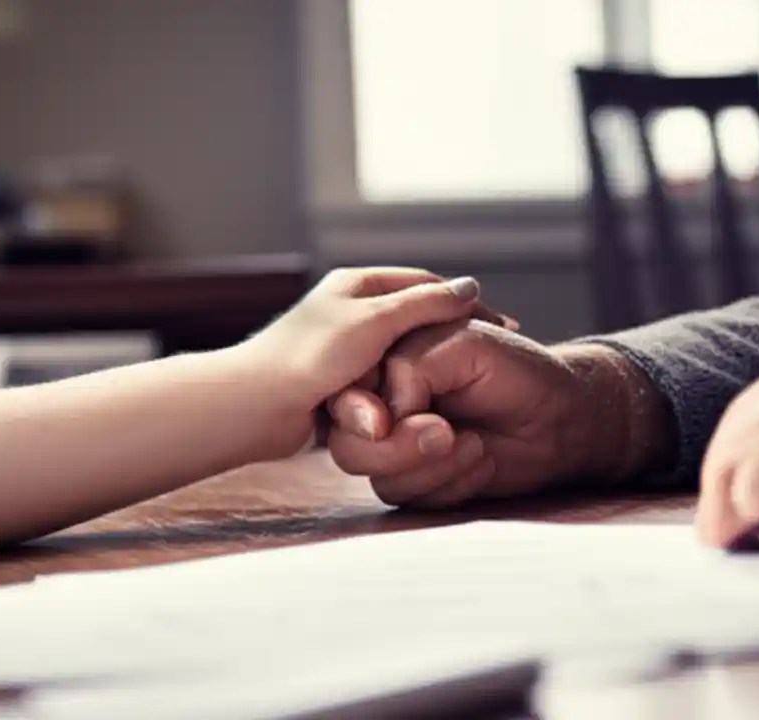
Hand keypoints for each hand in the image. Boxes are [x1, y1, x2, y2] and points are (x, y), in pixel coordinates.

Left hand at [241, 267, 512, 455]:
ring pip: (400, 358)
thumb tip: (470, 286)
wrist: (256, 405)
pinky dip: (405, 394)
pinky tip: (430, 403)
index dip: (464, 302)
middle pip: (414, 321)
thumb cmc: (312, 357)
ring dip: (428, 369)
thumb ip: (426, 305)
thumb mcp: (376, 322)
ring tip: (468, 383)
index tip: (502, 323)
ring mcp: (342, 351)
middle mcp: (349, 312)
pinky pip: (383, 386)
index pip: (425, 285)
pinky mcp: (336, 386)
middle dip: (451, 337)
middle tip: (489, 355)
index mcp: (356, 285)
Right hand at [325, 321, 672, 506]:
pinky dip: (451, 483)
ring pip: (379, 477)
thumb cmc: (517, 370)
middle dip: (396, 448)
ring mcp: (398, 450)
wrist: (561, 417)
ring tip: (475, 443)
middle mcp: (384, 409)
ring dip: (432, 466)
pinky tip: (482, 461)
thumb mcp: (464, 344)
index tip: (386, 422)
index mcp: (385, 364)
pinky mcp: (421, 483)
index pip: (342, 394)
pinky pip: (412, 499)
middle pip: (349, 446)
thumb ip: (412, 365)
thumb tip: (385, 412)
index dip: (357, 413)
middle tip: (445, 433)